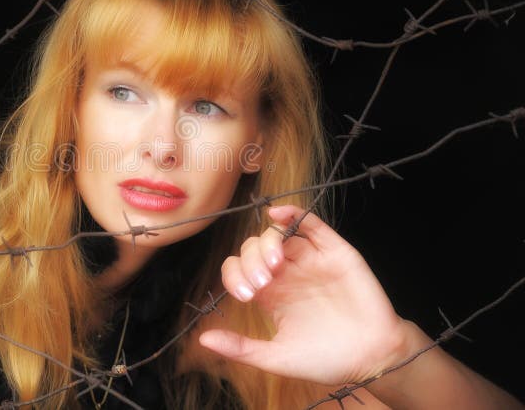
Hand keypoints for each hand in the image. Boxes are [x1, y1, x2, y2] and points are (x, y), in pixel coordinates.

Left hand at [199, 204, 410, 386]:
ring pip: (278, 234)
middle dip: (250, 262)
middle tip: (261, 285)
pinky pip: (312, 224)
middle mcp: (287, 272)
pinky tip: (279, 216)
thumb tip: (203, 339)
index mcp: (270, 292)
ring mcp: (310, 259)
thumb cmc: (325, 359)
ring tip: (274, 267)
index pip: (239, 269)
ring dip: (268, 244)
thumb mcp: (276, 357)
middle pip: (254, 248)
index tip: (245, 296)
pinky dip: (294, 215)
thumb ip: (241, 347)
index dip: (235, 276)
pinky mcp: (334, 252)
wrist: (371, 359)